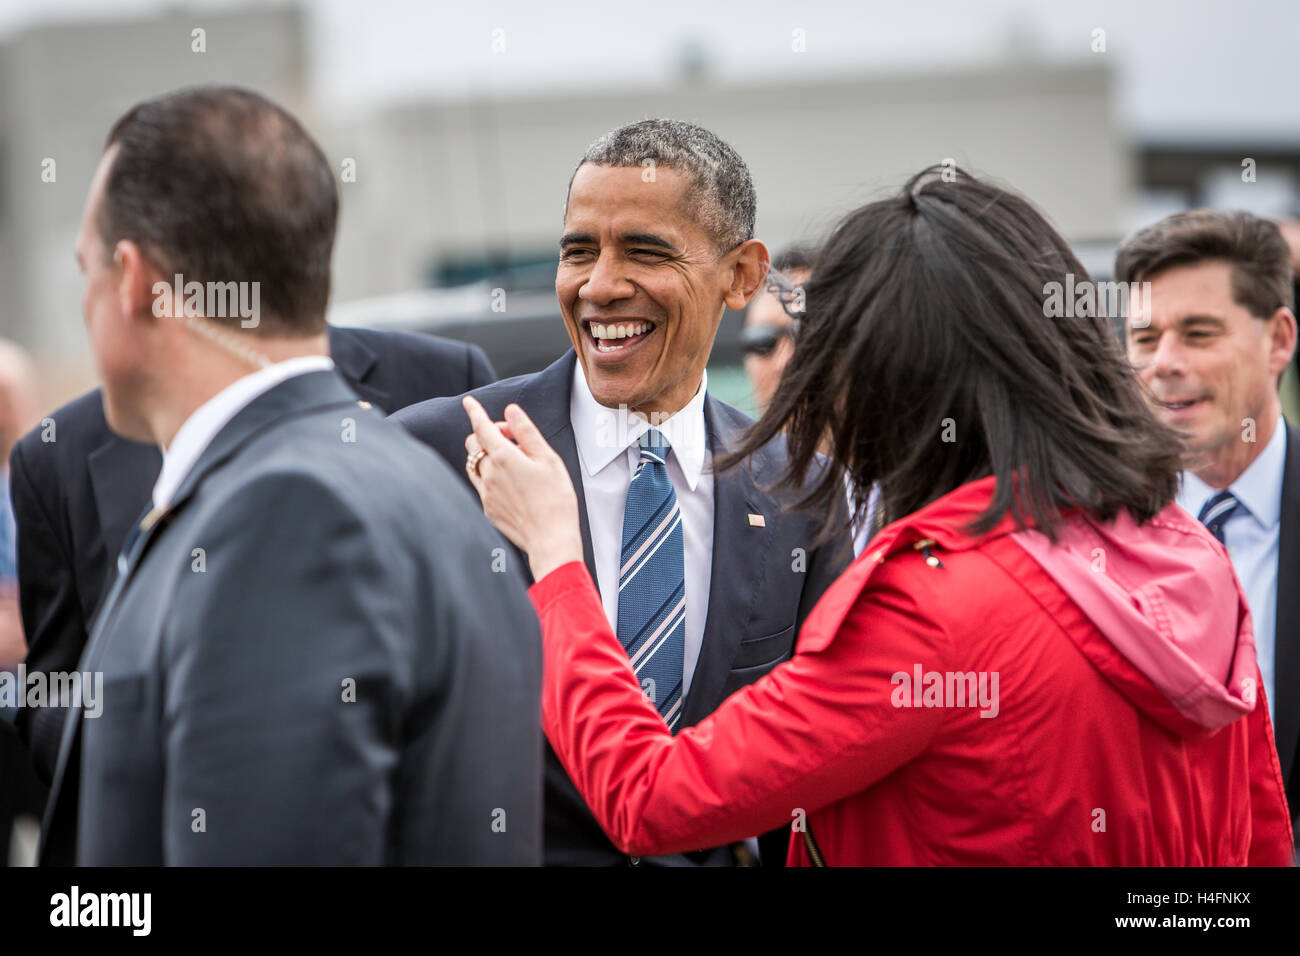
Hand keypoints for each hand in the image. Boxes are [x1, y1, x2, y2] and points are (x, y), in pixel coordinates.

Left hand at [462, 396, 584, 580]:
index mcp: (504, 458)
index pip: (482, 427)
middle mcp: (489, 474)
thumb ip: (526, 432)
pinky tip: (512, 483)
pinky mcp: (487, 509)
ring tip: (513, 462)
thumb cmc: (556, 499)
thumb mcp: (547, 459)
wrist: (551, 539)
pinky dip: (490, 476)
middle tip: (512, 439)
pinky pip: (481, 485)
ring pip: (474, 465)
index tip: (469, 402)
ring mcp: (486, 493)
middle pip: (473, 444)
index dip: (475, 411)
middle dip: (486, 434)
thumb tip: (510, 412)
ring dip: (486, 456)